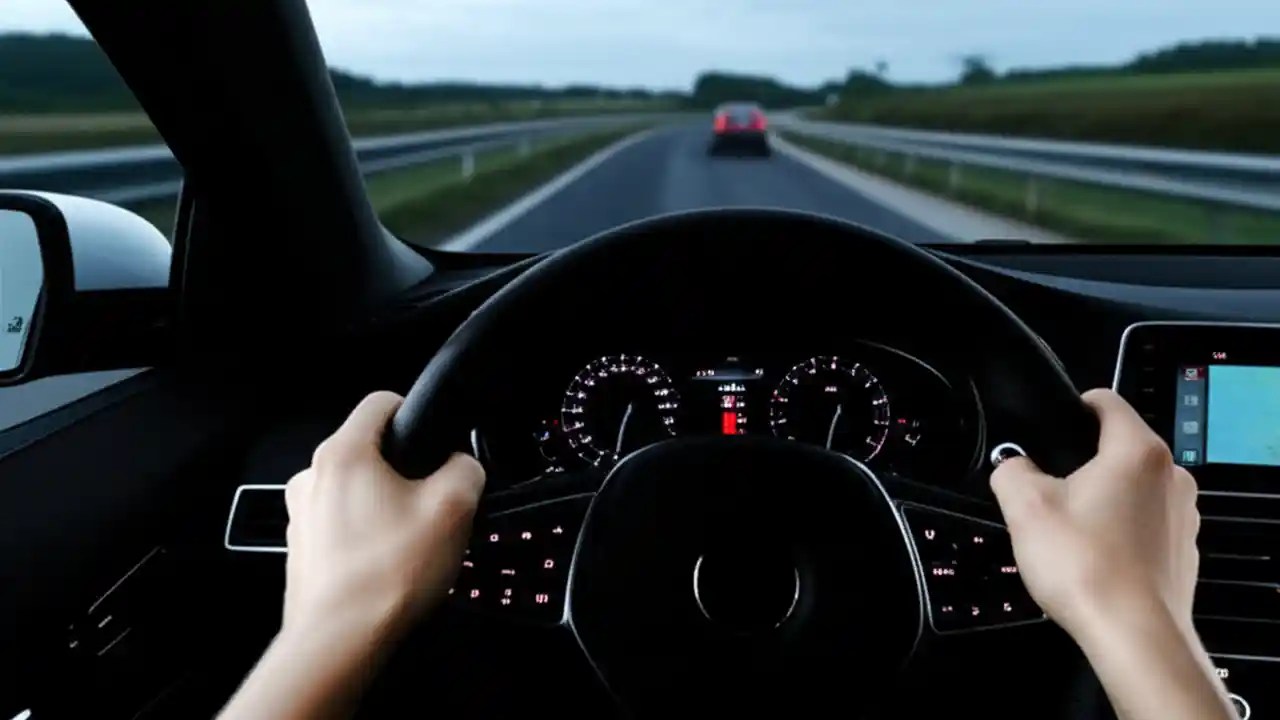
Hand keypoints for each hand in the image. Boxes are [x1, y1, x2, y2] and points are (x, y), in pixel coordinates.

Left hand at [283, 391, 484, 641]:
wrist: (340, 641)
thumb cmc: (391, 572)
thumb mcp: (455, 507)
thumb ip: (466, 468)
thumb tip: (461, 465)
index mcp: (343, 453)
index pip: (381, 402)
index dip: (416, 413)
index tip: (435, 441)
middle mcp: (311, 477)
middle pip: (369, 451)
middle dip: (405, 471)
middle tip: (433, 505)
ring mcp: (301, 515)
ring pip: (356, 491)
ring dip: (384, 506)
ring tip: (411, 543)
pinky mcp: (302, 550)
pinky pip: (342, 526)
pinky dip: (366, 537)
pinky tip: (388, 566)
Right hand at [990, 388, 1199, 637]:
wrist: (1133, 635)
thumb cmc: (1081, 562)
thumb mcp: (1024, 507)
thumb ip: (1011, 470)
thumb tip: (1015, 467)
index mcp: (1138, 450)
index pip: (1106, 402)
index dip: (1072, 408)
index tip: (1048, 434)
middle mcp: (1173, 475)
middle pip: (1119, 449)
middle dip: (1083, 464)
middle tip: (1048, 495)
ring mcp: (1184, 515)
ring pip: (1133, 489)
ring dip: (1104, 500)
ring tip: (1071, 535)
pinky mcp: (1185, 551)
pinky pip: (1146, 526)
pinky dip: (1122, 533)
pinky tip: (1097, 561)